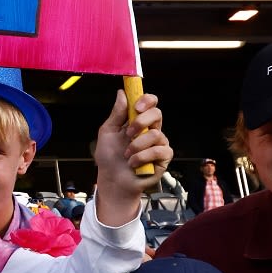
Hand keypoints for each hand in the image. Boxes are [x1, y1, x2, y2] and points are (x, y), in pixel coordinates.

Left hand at [91, 90, 172, 225]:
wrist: (112, 180)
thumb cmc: (109, 157)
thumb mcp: (107, 132)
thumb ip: (117, 114)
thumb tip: (122, 93)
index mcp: (138, 121)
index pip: (150, 103)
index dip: (147, 100)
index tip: (136, 106)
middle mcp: (151, 129)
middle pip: (157, 114)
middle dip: (141, 122)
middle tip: (128, 133)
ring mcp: (159, 143)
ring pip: (155, 134)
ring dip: (136, 145)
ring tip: (126, 155)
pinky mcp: (164, 157)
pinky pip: (159, 150)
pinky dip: (143, 157)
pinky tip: (133, 163)